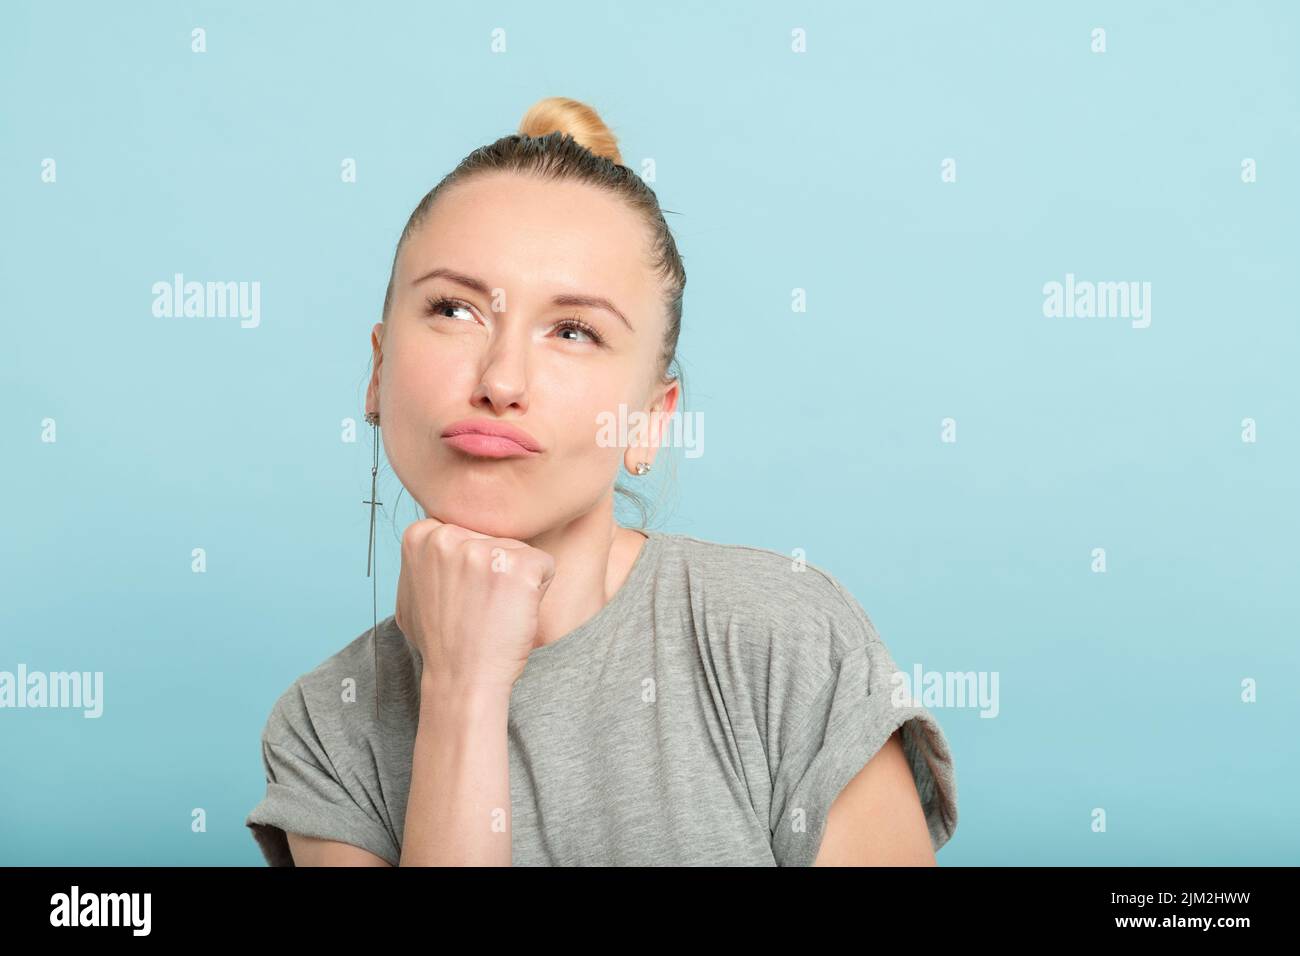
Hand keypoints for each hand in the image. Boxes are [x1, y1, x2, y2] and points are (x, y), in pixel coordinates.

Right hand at [395, 516, 556, 693]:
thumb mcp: (413, 590)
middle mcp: (448, 535)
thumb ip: (425, 558)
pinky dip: (539, 590)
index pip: (467, 531)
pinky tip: (515, 613)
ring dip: (516, 580)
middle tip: (479, 606)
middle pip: (494, 538)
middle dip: (495, 569)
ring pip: (520, 550)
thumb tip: (433, 533)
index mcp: (420, 534)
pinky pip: (545, 565)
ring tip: (495, 611)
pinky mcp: (519, 566)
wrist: (461, 679)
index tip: (461, 595)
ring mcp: (484, 550)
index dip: (470, 565)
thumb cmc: (441, 641)